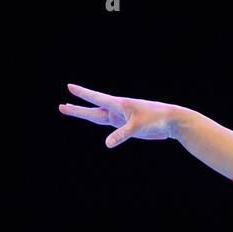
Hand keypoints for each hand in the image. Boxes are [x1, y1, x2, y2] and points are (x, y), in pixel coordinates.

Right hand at [59, 83, 177, 146]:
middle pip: (92, 111)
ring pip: (98, 117)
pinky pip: (110, 126)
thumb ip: (121, 135)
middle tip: (61, 107)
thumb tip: (107, 144)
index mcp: (118, 105)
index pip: (96, 99)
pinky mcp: (127, 126)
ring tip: (69, 109)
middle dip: (77, 109)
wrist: (171, 120)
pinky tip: (93, 121)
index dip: (83, 94)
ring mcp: (121, 118)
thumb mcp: (138, 127)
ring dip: (84, 114)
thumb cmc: (156, 119)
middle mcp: (117, 110)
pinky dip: (99, 123)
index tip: (69, 86)